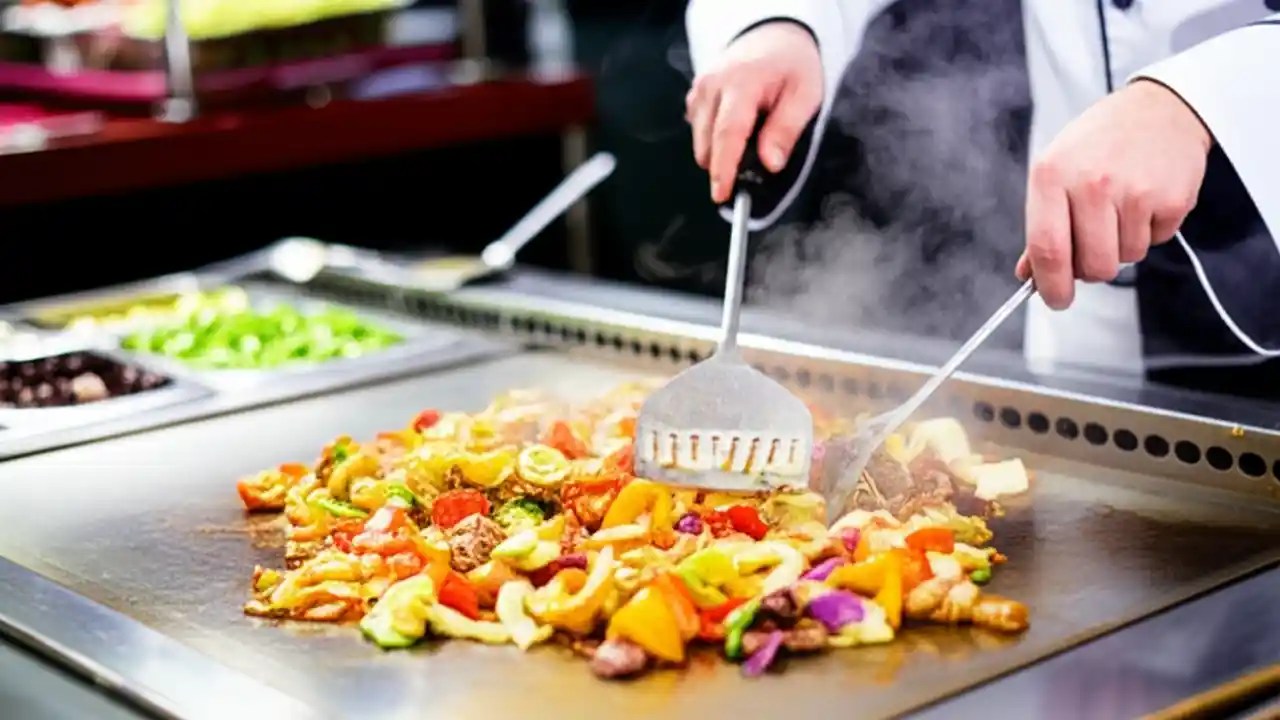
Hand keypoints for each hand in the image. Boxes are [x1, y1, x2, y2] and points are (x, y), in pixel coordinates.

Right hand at [685, 21, 821, 202]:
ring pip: (701, 142)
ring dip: (721, 152)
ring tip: (751, 137)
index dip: (724, 169)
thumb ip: (787, 129)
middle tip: (755, 165)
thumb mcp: (806, 94)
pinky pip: (698, 131)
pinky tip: (738, 127)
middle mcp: (712, 86)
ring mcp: (699, 90)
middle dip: (726, 166)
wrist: (772, 35)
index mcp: (741, 83)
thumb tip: (771, 164)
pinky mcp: (694, 95)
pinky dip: (715, 140)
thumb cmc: (792, 64)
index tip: (722, 195)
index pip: (728, 133)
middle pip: (708, 144)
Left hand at [1016, 79, 1212, 308]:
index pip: (1047, 249)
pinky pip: (1155, 241)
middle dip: (1092, 268)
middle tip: (1095, 244)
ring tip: (1121, 207)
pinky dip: (1150, 230)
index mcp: (1051, 176)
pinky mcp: (1172, 198)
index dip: (1051, 285)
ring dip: (1122, 245)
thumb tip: (1029, 275)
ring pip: (1126, 259)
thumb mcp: (1056, 172)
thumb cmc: (1098, 144)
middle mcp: (1091, 183)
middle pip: (1093, 266)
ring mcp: (1134, 191)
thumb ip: (1042, 225)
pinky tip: (1145, 198)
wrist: (1159, 108)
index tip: (1056, 300)